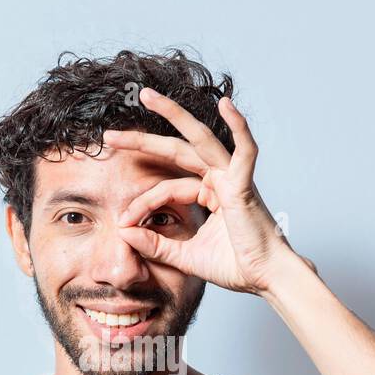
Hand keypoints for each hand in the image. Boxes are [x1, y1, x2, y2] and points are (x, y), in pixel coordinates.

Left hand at [103, 86, 315, 294]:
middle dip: (141, 141)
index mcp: (207, 193)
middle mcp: (218, 179)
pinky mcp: (245, 185)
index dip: (140, 204)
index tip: (123, 224)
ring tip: (145, 95)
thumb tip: (123, 233)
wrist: (265, 279)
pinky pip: (245, 150)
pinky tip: (226, 105)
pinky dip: (239, 126)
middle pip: (175, 151)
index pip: (165, 189)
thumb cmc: (235, 267)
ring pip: (199, 139)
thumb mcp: (184, 257)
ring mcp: (232, 178)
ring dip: (173, 115)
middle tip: (108, 135)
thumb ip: (155, 245)